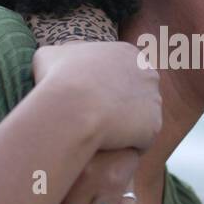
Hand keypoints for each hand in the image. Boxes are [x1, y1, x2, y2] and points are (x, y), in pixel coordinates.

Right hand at [31, 40, 160, 151]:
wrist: (73, 106)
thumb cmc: (57, 79)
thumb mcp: (49, 56)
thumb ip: (60, 57)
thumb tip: (56, 61)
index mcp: (127, 53)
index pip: (121, 73)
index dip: (104, 89)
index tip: (88, 102)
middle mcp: (148, 73)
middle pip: (136, 94)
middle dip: (120, 107)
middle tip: (96, 121)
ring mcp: (154, 101)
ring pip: (139, 119)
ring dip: (125, 128)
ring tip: (101, 137)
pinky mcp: (153, 127)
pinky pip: (140, 141)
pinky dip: (126, 146)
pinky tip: (109, 149)